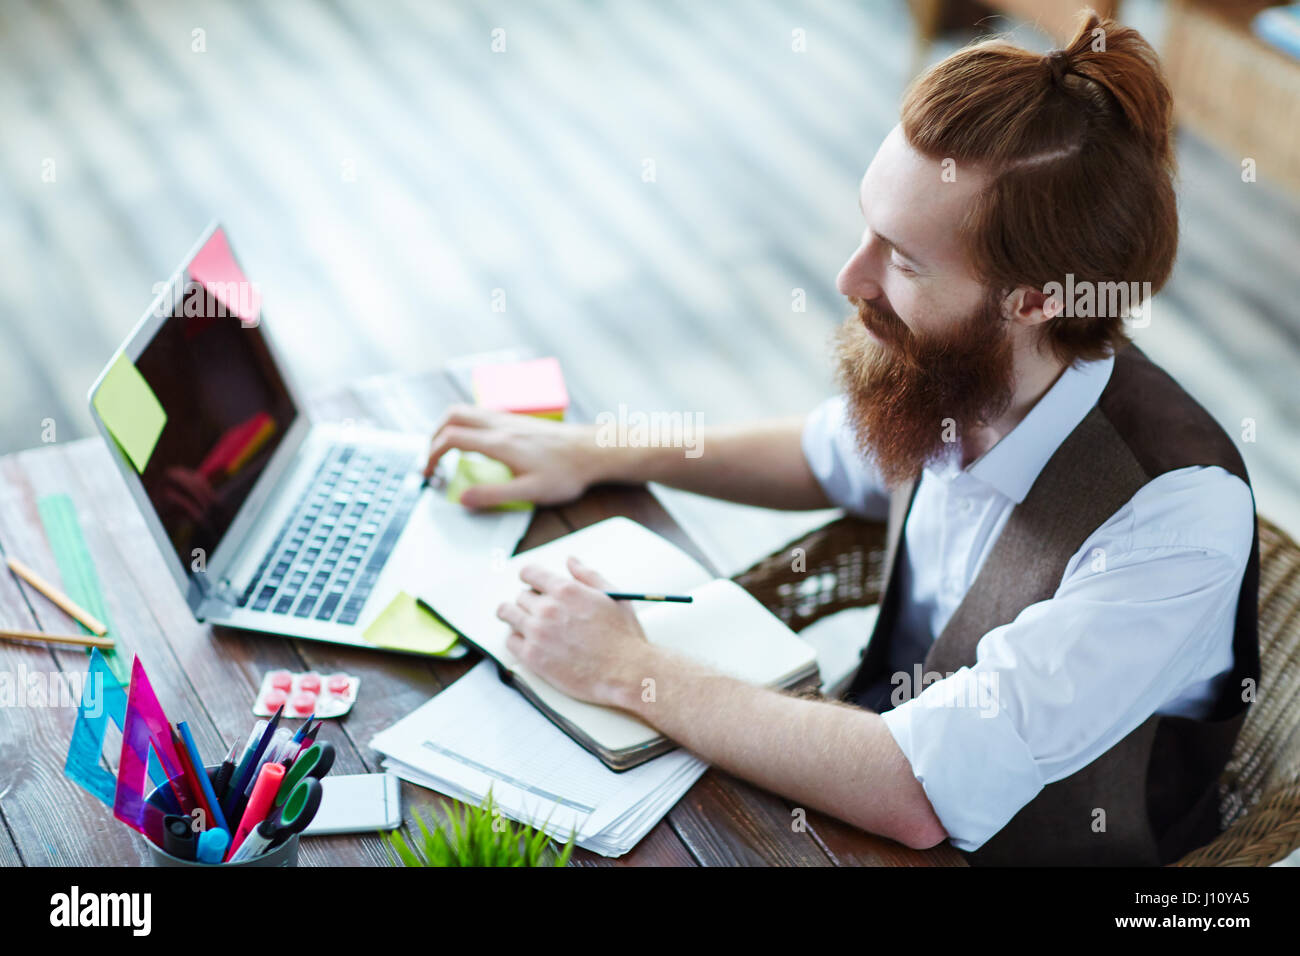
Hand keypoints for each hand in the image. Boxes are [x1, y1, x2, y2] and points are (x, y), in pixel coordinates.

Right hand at [424, 405, 603, 508]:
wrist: (592, 451)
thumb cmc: (565, 473)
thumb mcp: (530, 492)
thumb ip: (494, 495)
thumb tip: (462, 498)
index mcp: (499, 442)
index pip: (451, 438)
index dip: (431, 455)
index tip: (429, 473)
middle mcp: (500, 424)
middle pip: (452, 415)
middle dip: (433, 435)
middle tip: (432, 459)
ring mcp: (508, 418)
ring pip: (466, 411)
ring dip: (448, 428)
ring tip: (446, 452)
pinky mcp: (517, 419)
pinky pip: (480, 414)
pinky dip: (465, 425)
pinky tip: (474, 445)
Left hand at [495, 556, 649, 706]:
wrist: (625, 672)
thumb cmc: (623, 635)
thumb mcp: (612, 596)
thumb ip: (588, 575)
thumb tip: (570, 561)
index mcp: (566, 589)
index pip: (530, 573)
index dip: (529, 577)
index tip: (531, 583)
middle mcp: (547, 608)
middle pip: (520, 595)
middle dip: (528, 600)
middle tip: (537, 610)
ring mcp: (537, 633)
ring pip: (507, 614)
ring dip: (513, 615)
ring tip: (522, 621)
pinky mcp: (532, 657)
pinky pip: (510, 640)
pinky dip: (516, 638)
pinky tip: (527, 641)